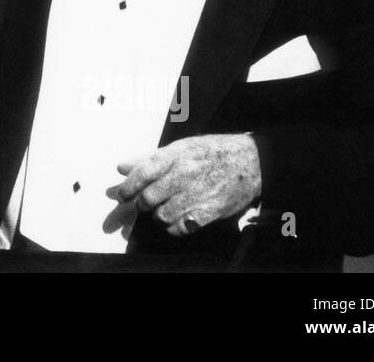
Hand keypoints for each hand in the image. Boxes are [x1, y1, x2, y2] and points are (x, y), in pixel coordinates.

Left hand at [112, 134, 261, 236]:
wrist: (251, 161)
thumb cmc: (212, 152)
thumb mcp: (181, 147)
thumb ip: (149, 158)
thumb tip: (122, 167)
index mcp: (175, 155)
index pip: (142, 173)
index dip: (127, 187)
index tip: (122, 194)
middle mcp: (185, 174)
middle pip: (149, 198)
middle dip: (141, 203)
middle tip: (143, 203)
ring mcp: (198, 194)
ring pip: (162, 215)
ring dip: (158, 215)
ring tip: (163, 209)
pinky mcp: (210, 212)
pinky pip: (181, 227)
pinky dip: (174, 227)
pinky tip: (177, 219)